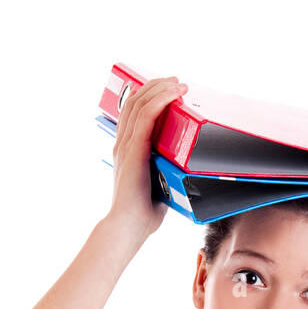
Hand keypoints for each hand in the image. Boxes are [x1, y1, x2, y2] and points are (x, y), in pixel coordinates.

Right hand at [108, 75, 187, 242]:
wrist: (127, 227)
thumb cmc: (142, 214)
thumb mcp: (158, 186)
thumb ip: (165, 174)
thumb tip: (184, 174)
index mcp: (126, 150)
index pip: (133, 113)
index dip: (149, 96)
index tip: (168, 90)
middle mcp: (123, 143)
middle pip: (135, 101)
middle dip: (156, 86)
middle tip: (176, 80)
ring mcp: (126, 145)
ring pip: (140, 103)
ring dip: (161, 88)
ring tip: (178, 83)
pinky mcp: (134, 150)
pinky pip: (146, 116)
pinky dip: (160, 100)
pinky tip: (174, 93)